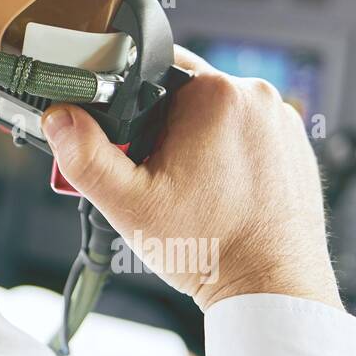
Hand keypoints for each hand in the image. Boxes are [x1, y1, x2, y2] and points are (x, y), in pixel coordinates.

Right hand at [40, 46, 342, 311]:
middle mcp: (257, 97)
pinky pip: (247, 134)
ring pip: (216, 114)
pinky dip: (229, 155)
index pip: (154, 68)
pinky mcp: (295, 146)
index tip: (135, 147)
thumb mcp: (128, 203)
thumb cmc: (210, 248)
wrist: (270, 288)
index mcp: (216, 94)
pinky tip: (220, 191)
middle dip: (163, 126)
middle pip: (186, 92)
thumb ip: (84, 155)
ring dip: (197, 139)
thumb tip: (59, 117)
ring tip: (192, 187)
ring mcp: (282, 122)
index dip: (132, 106)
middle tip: (159, 174)